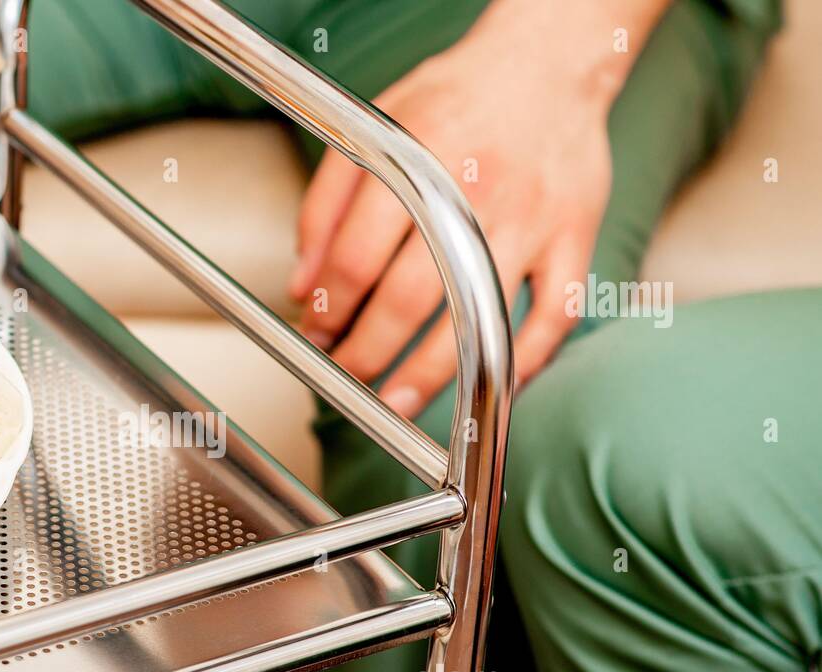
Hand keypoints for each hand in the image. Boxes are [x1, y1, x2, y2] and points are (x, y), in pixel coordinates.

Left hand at [290, 0, 668, 417]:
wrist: (549, 63)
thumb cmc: (458, 97)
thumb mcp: (375, 129)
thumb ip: (327, 203)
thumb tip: (304, 283)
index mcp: (420, 164)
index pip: (359, 259)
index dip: (330, 309)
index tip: (316, 332)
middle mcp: (477, 196)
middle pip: (411, 300)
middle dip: (368, 352)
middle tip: (347, 373)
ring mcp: (531, 223)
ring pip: (478, 321)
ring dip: (431, 376)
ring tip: (396, 403)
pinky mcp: (574, 238)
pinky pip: (554, 318)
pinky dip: (525, 362)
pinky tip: (489, 388)